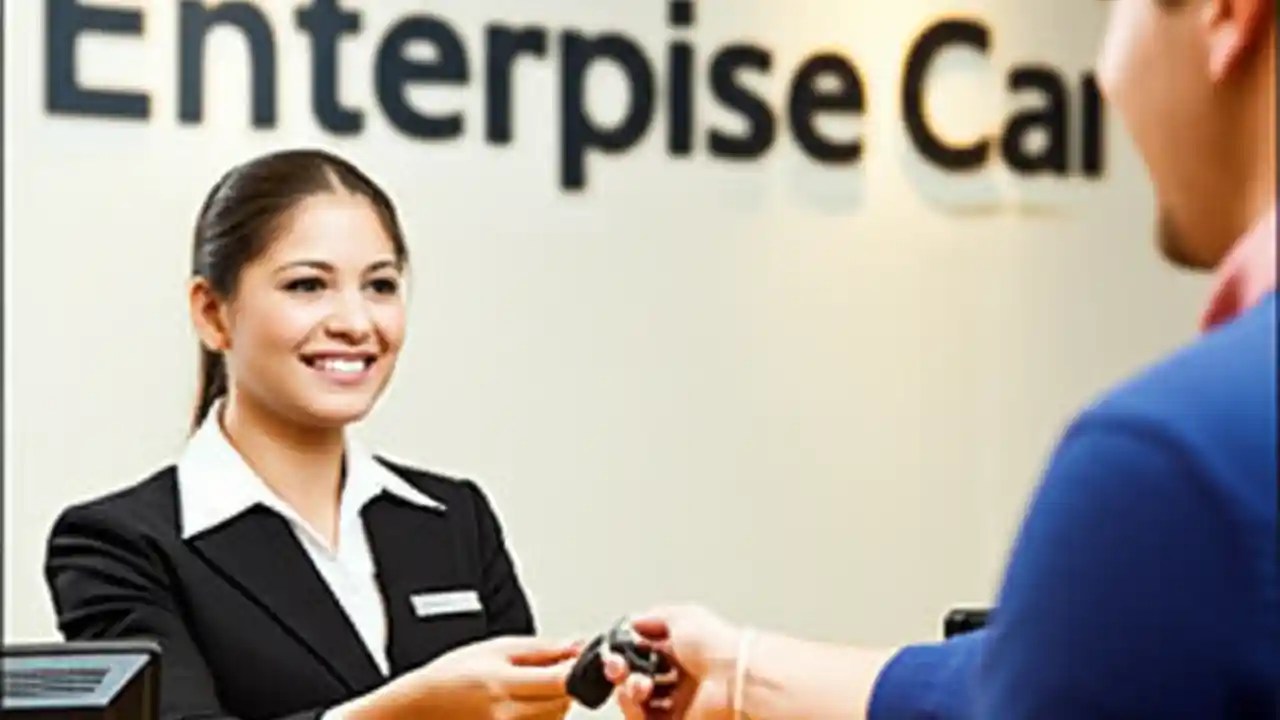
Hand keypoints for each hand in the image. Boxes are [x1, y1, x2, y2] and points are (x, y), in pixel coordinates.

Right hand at [336, 634, 579, 719]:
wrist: (421, 706)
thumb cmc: (452, 675)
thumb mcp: (496, 648)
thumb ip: (541, 649)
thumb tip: (577, 646)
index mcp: (502, 684)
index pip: (561, 682)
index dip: (578, 670)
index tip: (579, 660)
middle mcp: (504, 715)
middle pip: (563, 703)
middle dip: (565, 685)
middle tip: (551, 670)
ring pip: (556, 719)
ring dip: (555, 702)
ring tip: (529, 688)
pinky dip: (543, 717)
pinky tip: (525, 705)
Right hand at [602, 605, 742, 719]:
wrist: (734, 676)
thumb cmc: (717, 645)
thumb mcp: (682, 617)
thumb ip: (653, 618)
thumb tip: (631, 622)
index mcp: (683, 653)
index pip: (642, 654)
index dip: (621, 651)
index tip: (609, 647)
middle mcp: (680, 679)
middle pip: (634, 678)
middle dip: (618, 671)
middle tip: (617, 665)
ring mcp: (678, 705)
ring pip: (635, 702)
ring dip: (626, 691)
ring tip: (638, 682)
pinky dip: (632, 710)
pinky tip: (637, 694)